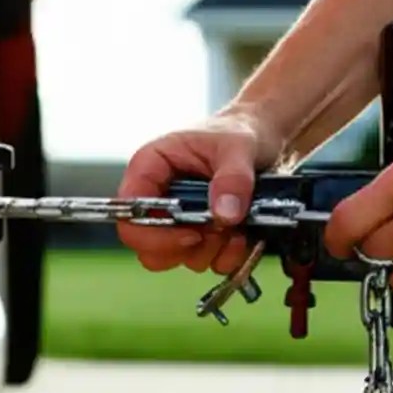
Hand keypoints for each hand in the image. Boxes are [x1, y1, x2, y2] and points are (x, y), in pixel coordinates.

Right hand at [116, 107, 285, 273]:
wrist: (263, 137)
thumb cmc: (239, 131)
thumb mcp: (238, 147)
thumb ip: (232, 179)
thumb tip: (224, 214)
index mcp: (150, 167)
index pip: (129, 213)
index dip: (153, 234)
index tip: (193, 233)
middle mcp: (157, 198)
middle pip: (147, 246)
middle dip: (185, 247)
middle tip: (217, 231)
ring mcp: (178, 220)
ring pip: (178, 258)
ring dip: (211, 251)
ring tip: (236, 227)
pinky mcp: (200, 235)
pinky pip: (205, 261)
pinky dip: (227, 257)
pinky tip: (243, 235)